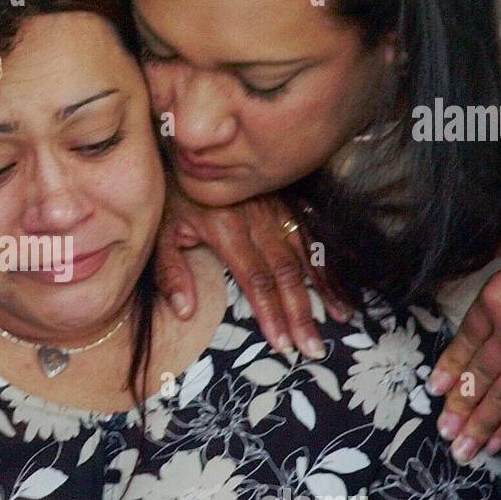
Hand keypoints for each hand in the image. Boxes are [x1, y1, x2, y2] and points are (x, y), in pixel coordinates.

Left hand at [156, 189, 351, 356]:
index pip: (255, 279)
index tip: (282, 344)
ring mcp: (276, 208)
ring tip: (341, 317)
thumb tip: (186, 313)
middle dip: (301, 312)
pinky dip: (328, 260)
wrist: (187, 152)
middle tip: (314, 347)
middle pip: (286, 272)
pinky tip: (341, 280)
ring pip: (306, 253)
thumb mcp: (159, 233)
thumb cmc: (170, 199)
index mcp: (226, 229)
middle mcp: (258, 219)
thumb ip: (171, 273)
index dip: (271, 313)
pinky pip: (312, 233)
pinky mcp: (286, 202)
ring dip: (323, 287)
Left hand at [427, 210, 500, 460]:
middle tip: (442, 431)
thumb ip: (493, 245)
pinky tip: (498, 442)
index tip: (433, 388)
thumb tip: (473, 244)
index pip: (464, 341)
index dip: (447, 367)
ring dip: (478, 426)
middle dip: (457, 408)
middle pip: (478, 376)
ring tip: (461, 450)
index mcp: (496, 301)